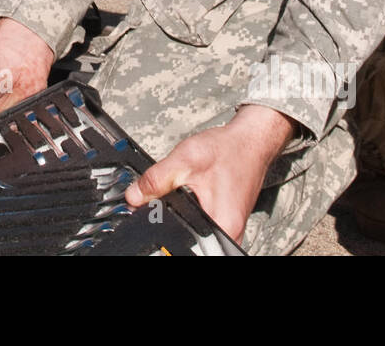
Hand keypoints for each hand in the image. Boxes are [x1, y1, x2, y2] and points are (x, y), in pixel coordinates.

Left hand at [125, 105, 295, 243]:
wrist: (250, 140)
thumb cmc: (229, 149)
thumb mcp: (186, 160)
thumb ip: (157, 180)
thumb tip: (134, 197)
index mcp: (222, 225)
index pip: (185, 243)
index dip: (164, 232)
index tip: (153, 216)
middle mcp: (229, 233)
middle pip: (189, 240)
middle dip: (171, 224)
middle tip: (168, 201)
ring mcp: (229, 229)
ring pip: (195, 233)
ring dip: (182, 219)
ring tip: (181, 196)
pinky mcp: (226, 221)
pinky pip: (202, 225)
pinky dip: (191, 214)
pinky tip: (190, 197)